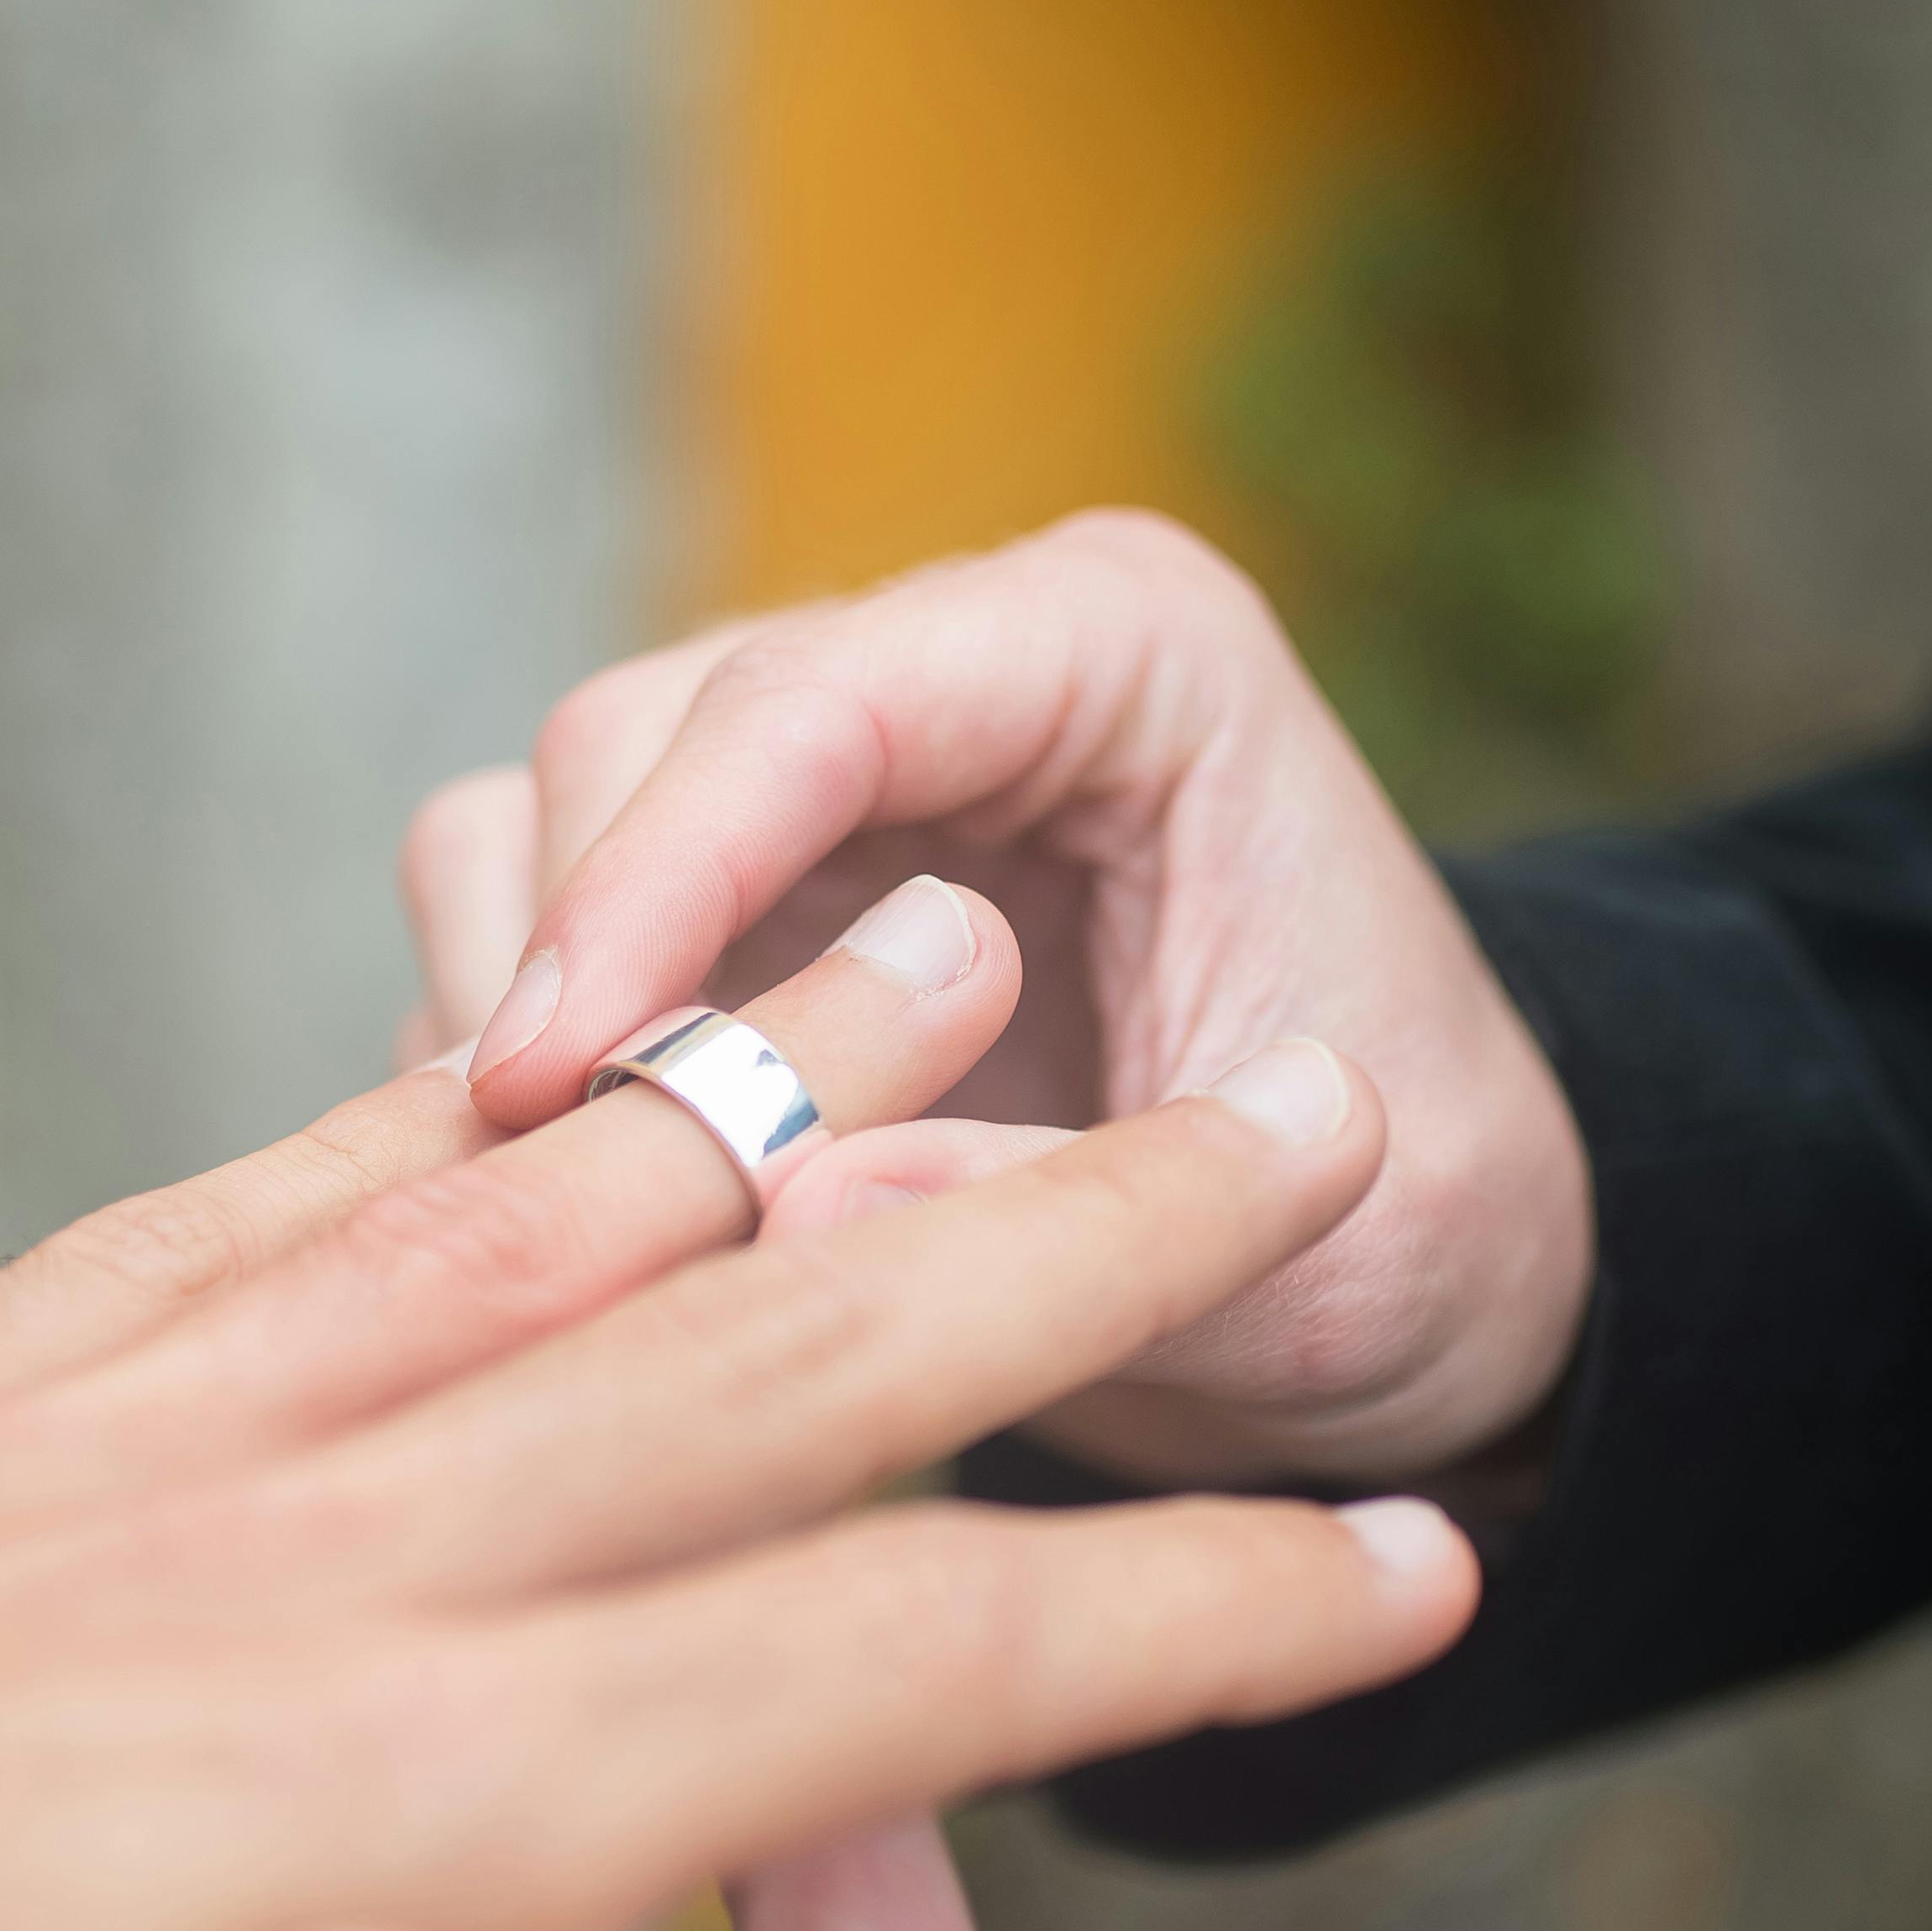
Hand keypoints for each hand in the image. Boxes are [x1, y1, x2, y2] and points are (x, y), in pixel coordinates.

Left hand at [0, 877, 1470, 1930]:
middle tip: (1298, 1111)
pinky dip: (465, 1108)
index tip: (1423, 1565)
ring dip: (808, 1080)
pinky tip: (560, 1050)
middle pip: (789, 1339)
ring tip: (992, 939)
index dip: (1207, 1620)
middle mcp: (326, 1558)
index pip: (917, 1664)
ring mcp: (143, 1437)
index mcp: (421, 1814)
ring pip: (561, 1204)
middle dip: (1083, 1234)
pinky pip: (282, 1193)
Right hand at [399, 512, 1592, 1487]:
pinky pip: (527, 942)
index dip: (656, 873)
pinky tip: (584, 1226)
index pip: (813, 702)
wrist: (1413, 1279)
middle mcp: (948, 669)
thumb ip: (1045, 1214)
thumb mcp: (1288, 1260)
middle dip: (570, 964)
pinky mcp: (731, 896)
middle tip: (550, 1197)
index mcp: (1122, 651)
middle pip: (632, 737)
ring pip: (535, 822)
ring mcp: (819, 780)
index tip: (552, 1067)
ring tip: (577, 1227)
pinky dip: (519, 1083)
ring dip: (517, 1024)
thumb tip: (785, 1214)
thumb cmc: (1408, 1230)